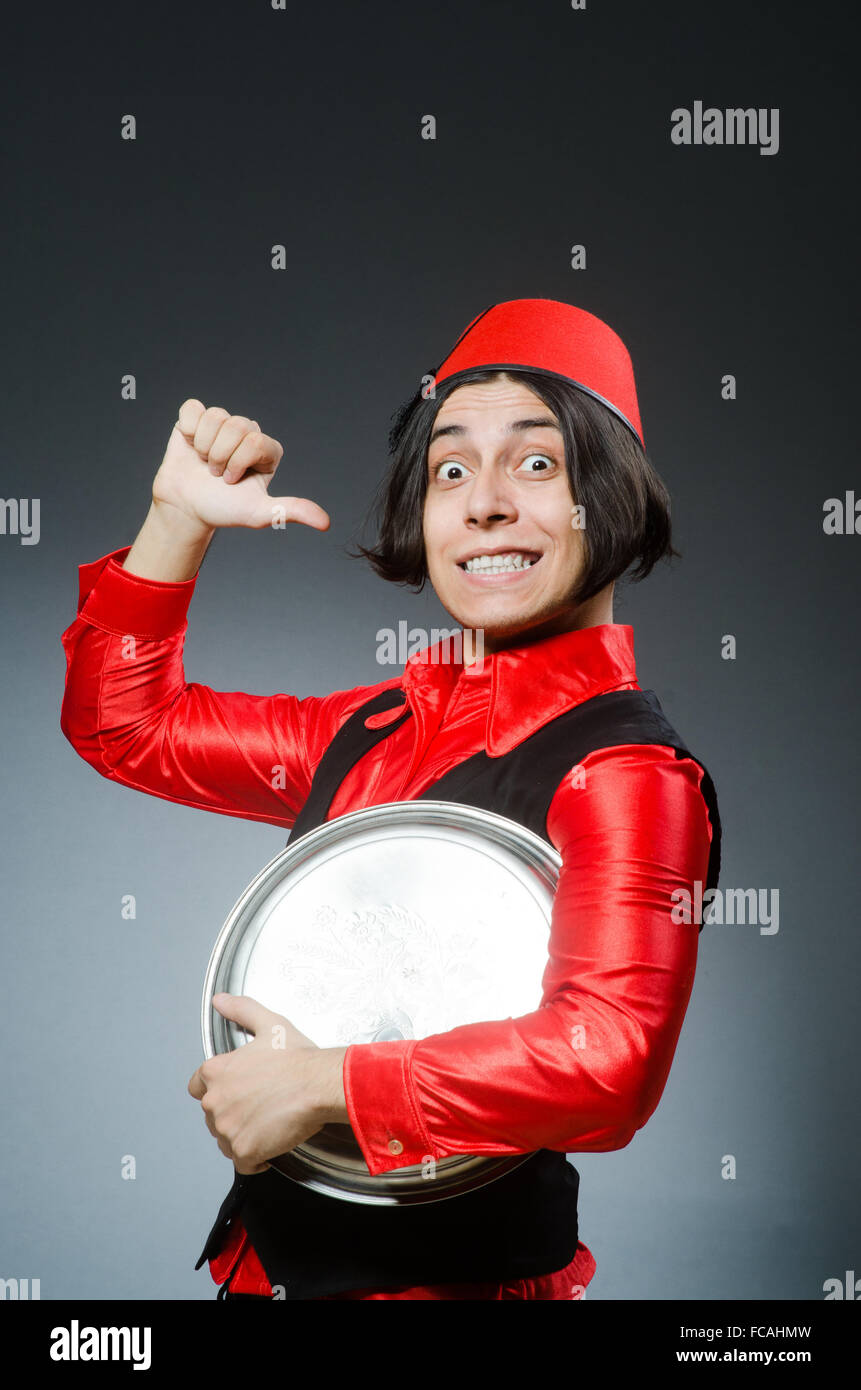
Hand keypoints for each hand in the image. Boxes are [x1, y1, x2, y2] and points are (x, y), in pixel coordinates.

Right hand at [152, 399, 330, 533]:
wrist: (187, 507)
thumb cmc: (224, 509)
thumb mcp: (260, 513)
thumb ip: (291, 511)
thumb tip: (325, 523)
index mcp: (268, 450)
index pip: (253, 440)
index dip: (236, 462)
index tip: (231, 481)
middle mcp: (248, 432)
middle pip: (235, 425)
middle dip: (219, 455)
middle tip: (216, 473)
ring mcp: (223, 423)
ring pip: (214, 417)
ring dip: (202, 446)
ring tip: (204, 461)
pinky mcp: (197, 418)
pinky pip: (193, 409)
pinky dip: (187, 430)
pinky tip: (191, 445)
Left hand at [187, 994, 348, 1174]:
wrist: (319, 1085)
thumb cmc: (298, 1059)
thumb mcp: (269, 1024)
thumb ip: (241, 1010)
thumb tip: (220, 1000)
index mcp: (216, 1072)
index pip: (197, 1087)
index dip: (217, 1089)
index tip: (235, 1091)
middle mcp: (215, 1102)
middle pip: (213, 1116)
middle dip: (233, 1113)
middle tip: (260, 1106)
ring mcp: (228, 1128)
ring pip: (226, 1140)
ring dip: (243, 1136)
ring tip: (267, 1124)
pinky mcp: (244, 1150)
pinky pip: (243, 1162)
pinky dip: (255, 1158)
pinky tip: (271, 1144)